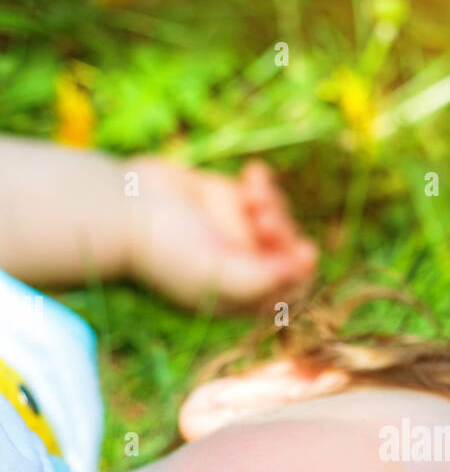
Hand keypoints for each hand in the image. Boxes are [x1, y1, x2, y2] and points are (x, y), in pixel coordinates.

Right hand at [124, 156, 317, 310]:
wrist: (124, 208)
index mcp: (241, 296)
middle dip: (284, 232)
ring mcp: (238, 233)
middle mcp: (243, 268)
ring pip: (281, 218)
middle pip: (289, 252)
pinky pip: (265, 192)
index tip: (303, 251)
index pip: (289, 290)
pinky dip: (265, 183)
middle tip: (263, 219)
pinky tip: (252, 175)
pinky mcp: (230, 200)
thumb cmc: (164, 250)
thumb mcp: (211, 274)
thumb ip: (257, 281)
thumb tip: (300, 271)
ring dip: (274, 204)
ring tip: (251, 194)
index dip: (302, 271)